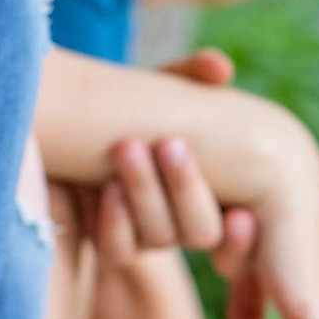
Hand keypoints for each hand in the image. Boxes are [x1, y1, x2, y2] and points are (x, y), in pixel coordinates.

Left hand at [84, 50, 260, 318]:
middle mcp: (186, 223)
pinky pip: (117, 250)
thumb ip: (189, 76)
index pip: (243, 234)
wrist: (74, 128)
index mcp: (219, 192)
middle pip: (202, 233)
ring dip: (147, 194)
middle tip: (170, 143)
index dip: (243, 239)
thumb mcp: (160, 87)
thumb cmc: (131, 107)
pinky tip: (107, 188)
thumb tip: (220, 68)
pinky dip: (115, 222)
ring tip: (127, 148)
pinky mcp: (109, 241)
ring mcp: (148, 236)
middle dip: (188, 190)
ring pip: (160, 238)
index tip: (241, 215)